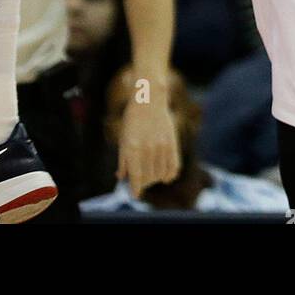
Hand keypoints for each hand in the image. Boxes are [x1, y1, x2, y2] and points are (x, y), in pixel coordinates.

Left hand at [117, 82, 180, 197]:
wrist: (149, 100)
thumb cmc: (132, 120)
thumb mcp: (123, 139)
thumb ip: (123, 160)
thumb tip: (121, 178)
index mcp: (132, 149)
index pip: (136, 178)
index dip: (135, 189)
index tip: (135, 195)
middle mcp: (148, 149)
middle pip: (148, 178)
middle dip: (143, 183)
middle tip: (141, 180)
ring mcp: (161, 147)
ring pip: (160, 175)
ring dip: (155, 179)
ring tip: (151, 175)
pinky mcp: (172, 143)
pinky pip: (174, 167)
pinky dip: (169, 175)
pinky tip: (164, 176)